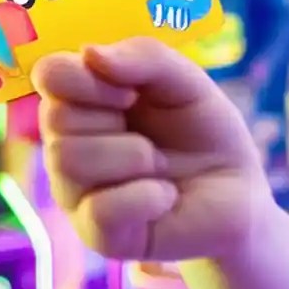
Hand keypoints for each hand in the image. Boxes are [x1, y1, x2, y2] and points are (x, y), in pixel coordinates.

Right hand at [33, 37, 269, 261]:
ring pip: (69, 160)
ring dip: (134, 156)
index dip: (86, 78)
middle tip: (151, 135)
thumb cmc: (204, 133)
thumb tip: (89, 53)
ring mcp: (77, 193)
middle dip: (116, 119)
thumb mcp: (186, 82)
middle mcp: (68, 145)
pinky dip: (147, 196)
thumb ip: (144, 56)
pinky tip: (164, 197)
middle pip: (56, 118)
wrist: (238, 191)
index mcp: (83, 101)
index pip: (50, 74)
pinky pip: (101, 208)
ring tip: (158, 166)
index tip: (130, 92)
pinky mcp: (98, 235)